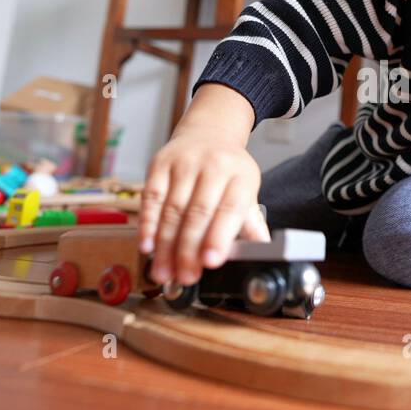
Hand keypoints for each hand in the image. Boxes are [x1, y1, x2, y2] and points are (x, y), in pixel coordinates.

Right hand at [138, 128, 269, 286]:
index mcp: (241, 176)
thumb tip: (263, 251)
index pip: (230, 209)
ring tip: (164, 272)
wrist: (208, 132)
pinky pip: (151, 198)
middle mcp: (214, 166)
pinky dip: (147, 225)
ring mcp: (185, 163)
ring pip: (173, 210)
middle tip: (184, 277)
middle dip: (189, 249)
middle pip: (198, 213)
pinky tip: (146, 247)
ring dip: (166, 245)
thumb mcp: (246, 191)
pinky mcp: (160, 164)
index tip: (210, 262)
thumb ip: (251, 223)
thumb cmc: (228, 171)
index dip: (219, 237)